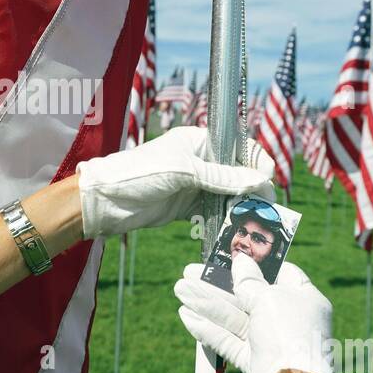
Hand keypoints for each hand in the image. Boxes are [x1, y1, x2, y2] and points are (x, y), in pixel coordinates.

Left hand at [76, 126, 273, 239]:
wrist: (106, 200)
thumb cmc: (140, 173)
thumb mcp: (184, 171)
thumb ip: (222, 177)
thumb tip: (261, 180)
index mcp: (200, 141)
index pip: (239, 146)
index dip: (256, 162)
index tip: (267, 180)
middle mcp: (201, 161)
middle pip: (238, 173)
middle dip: (253, 190)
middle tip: (266, 209)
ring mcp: (195, 185)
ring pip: (228, 196)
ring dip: (241, 208)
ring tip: (253, 223)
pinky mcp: (187, 206)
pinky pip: (213, 213)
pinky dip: (224, 222)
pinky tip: (234, 232)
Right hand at [174, 253, 339, 372]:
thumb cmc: (288, 336)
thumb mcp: (268, 298)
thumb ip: (249, 280)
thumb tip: (241, 261)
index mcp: (304, 299)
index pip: (281, 273)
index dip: (256, 264)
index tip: (231, 255)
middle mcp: (289, 319)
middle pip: (249, 296)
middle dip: (218, 284)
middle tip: (190, 272)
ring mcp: (271, 342)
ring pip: (235, 318)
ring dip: (206, 303)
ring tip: (179, 289)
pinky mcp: (255, 361)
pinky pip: (230, 340)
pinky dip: (209, 328)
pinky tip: (187, 316)